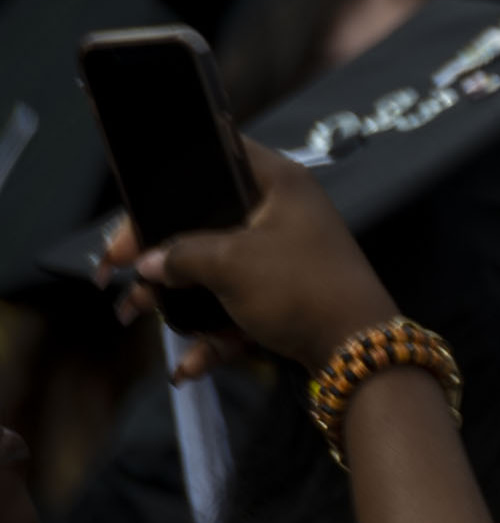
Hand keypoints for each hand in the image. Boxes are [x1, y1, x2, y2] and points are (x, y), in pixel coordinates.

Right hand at [104, 144, 397, 376]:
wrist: (358, 350)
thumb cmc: (298, 287)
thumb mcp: (232, 263)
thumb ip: (181, 255)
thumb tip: (146, 263)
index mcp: (279, 185)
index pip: (218, 155)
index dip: (171, 178)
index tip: (134, 210)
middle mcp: (283, 214)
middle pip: (207, 222)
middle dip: (161, 252)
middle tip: (117, 268)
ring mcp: (286, 259)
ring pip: (217, 271)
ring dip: (177, 298)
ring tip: (135, 312)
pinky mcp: (287, 299)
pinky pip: (239, 311)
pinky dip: (214, 337)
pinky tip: (189, 366)